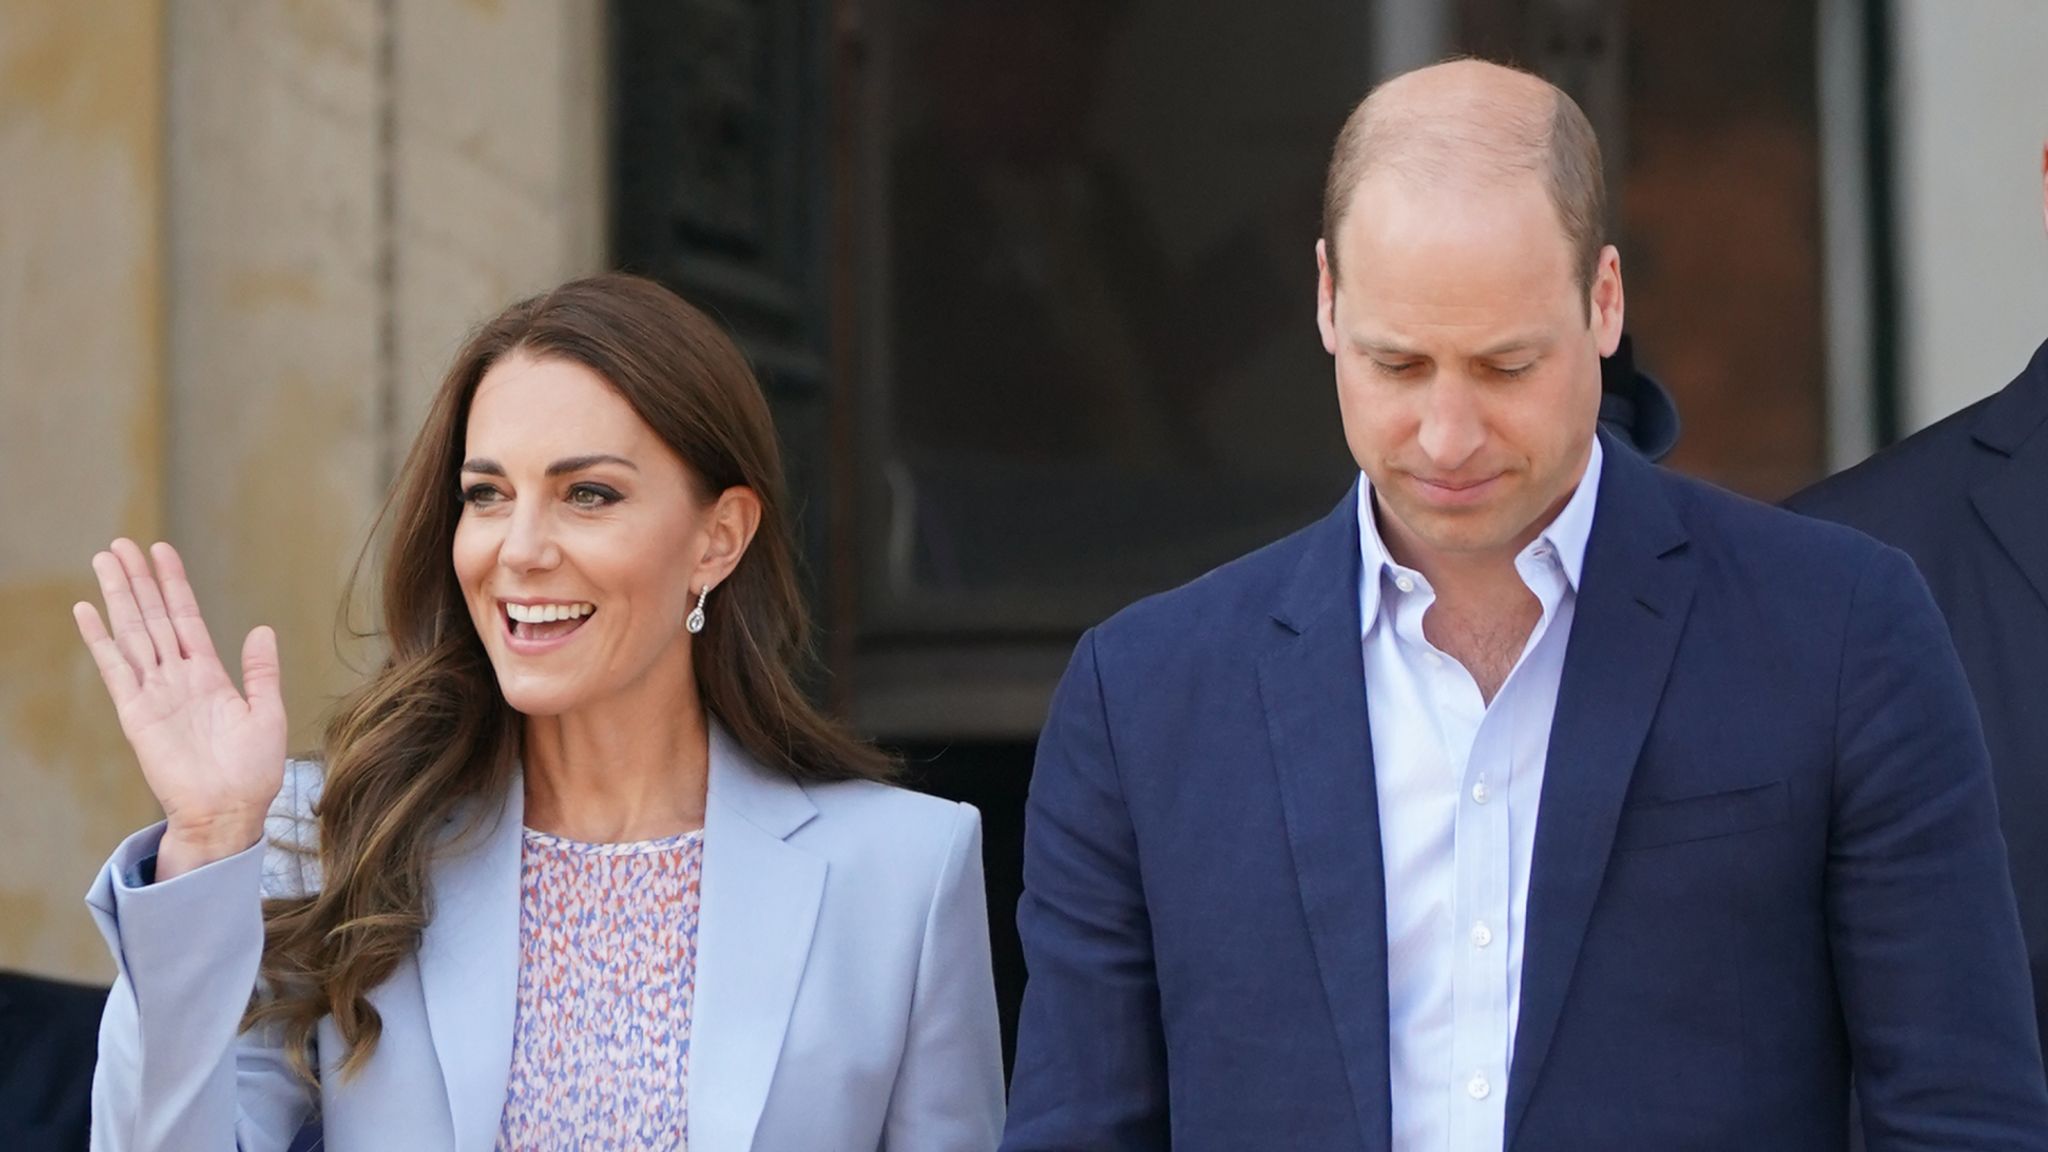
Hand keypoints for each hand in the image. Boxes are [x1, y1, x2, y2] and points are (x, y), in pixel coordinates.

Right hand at [73, 540, 287, 879]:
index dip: (174, 584)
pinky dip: (100, 640)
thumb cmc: (252, 771)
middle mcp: (178, 679)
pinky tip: (87, 611)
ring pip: (133, 633)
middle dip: (139, 581)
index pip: (186, 618)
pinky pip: (115, 669)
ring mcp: (154, 693)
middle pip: (154, 617)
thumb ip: (261, 672)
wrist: (229, 811)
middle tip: (121, 544)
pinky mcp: (136, 713)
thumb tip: (261, 630)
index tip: (161, 551)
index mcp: (210, 676)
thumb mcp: (267, 713)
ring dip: (119, 597)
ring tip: (104, 561)